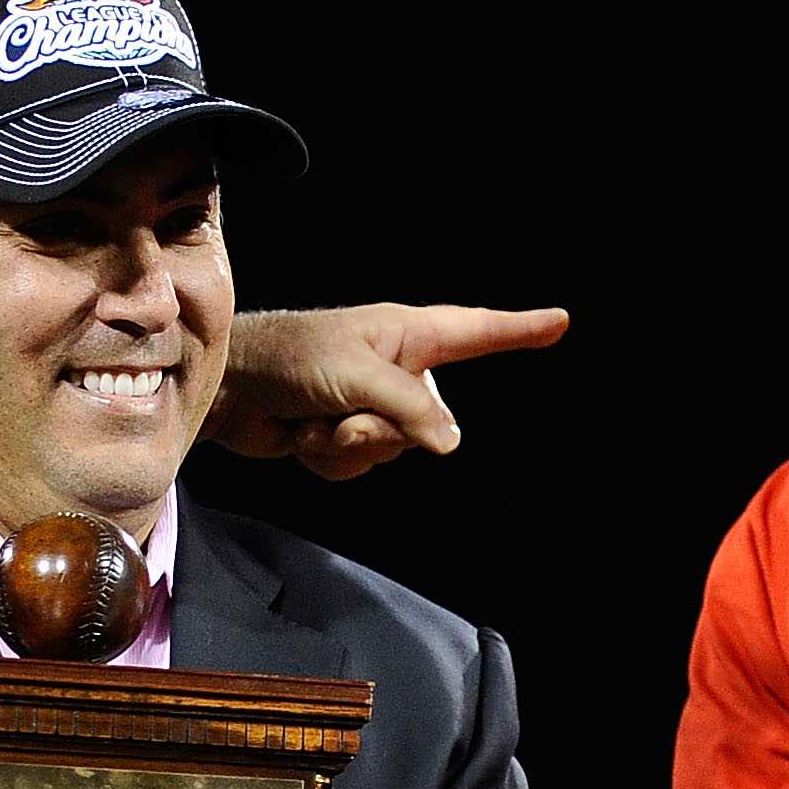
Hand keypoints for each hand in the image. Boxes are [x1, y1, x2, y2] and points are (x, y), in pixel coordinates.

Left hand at [212, 304, 570, 479]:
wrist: (228, 389)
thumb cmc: (291, 357)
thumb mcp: (356, 376)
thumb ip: (408, 409)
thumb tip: (451, 444)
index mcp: (409, 335)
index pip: (478, 332)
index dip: (519, 330)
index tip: (560, 322)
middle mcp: (398, 370)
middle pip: (427, 424)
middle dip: (379, 429)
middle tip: (338, 410)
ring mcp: (372, 406)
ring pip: (389, 451)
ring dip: (345, 445)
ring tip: (313, 418)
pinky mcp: (344, 435)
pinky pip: (358, 466)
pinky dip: (328, 458)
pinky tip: (301, 436)